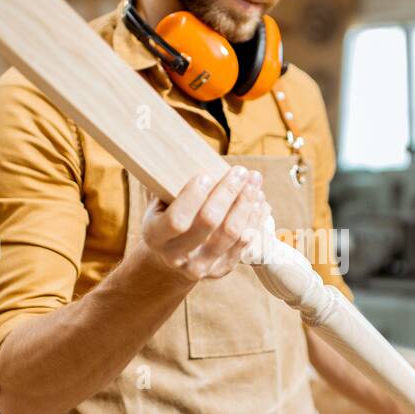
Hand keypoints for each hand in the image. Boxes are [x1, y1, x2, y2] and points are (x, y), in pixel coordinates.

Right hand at [141, 165, 269, 282]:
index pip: (177, 220)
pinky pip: (244, 243)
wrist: (171, 257)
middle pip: (209, 223)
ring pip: (231, 233)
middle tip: (240, 171)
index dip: (193, 197)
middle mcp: (176, 256)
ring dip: (246, 203)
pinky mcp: (221, 269)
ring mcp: (200, 267)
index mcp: (156, 236)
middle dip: (227, 192)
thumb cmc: (166, 217)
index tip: (206, 175)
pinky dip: (254, 219)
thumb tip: (178, 144)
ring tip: (254, 181)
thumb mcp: (158, 203)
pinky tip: (258, 200)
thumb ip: (167, 182)